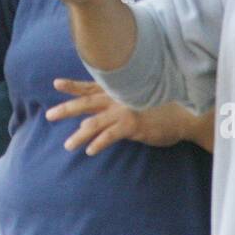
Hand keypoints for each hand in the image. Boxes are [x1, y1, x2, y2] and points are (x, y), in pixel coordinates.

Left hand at [46, 79, 182, 154]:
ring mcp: (124, 110)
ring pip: (94, 122)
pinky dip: (98, 143)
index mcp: (118, 90)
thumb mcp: (139, 99)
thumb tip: (99, 114)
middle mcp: (118, 97)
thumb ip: (119, 103)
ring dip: (79, 135)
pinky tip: (90, 151)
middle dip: (66, 109)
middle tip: (49, 115)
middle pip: (86, 102)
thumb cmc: (164, 106)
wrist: (185, 113)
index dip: (73, 85)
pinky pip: (110, 135)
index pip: (91, 86)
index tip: (56, 83)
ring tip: (68, 145)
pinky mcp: (132, 124)